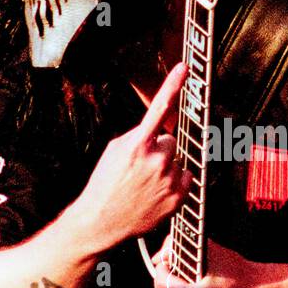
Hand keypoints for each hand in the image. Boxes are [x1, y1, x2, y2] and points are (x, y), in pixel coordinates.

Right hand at [77, 63, 192, 246]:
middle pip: (169, 141)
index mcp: (137, 144)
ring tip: (145, 183)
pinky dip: (175, 182)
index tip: (185, 67)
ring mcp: (170, 180)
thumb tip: (159, 131)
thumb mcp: (114, 150)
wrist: (102, 220)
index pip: (159, 107)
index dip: (173, 84)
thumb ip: (139, 136)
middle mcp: (157, 160)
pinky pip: (185, 177)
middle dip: (158, 149)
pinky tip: (156, 192)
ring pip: (176, 160)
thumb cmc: (105, 183)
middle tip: (140, 167)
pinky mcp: (178, 197)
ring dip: (165, 167)